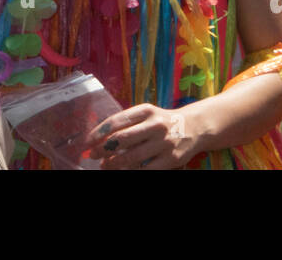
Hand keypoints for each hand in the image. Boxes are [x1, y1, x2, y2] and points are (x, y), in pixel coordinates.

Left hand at [83, 104, 197, 169]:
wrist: (194, 127)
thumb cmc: (162, 121)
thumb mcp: (146, 114)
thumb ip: (127, 122)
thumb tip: (100, 137)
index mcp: (145, 110)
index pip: (116, 120)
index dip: (99, 132)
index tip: (87, 142)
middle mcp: (155, 124)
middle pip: (122, 139)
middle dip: (103, 149)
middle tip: (93, 155)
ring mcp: (164, 142)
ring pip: (132, 157)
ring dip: (114, 163)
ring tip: (105, 166)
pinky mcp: (171, 159)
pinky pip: (146, 169)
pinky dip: (131, 171)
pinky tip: (123, 171)